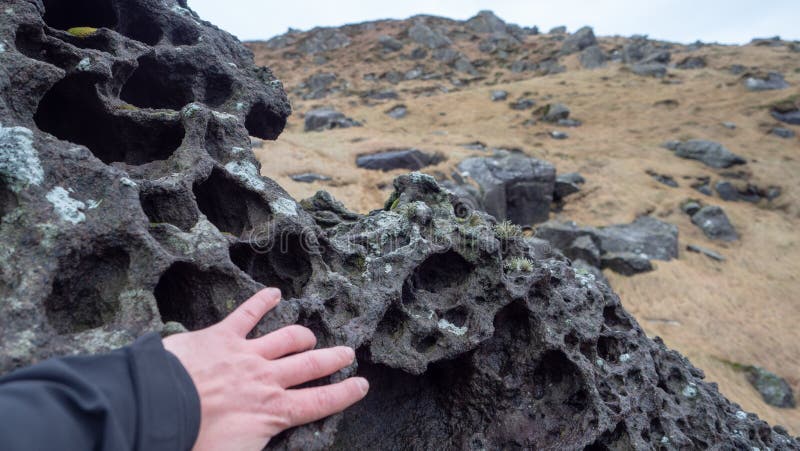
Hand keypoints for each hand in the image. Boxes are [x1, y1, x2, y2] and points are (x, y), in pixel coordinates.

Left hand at [163, 288, 367, 449]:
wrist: (159, 411)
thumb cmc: (194, 443)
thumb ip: (257, 450)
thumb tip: (266, 448)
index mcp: (273, 412)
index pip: (320, 402)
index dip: (345, 394)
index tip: (362, 384)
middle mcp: (268, 379)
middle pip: (311, 366)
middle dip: (333, 359)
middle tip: (348, 353)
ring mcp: (246, 354)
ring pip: (287, 339)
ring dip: (303, 336)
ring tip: (310, 336)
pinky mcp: (222, 336)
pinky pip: (247, 314)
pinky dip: (262, 301)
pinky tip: (273, 293)